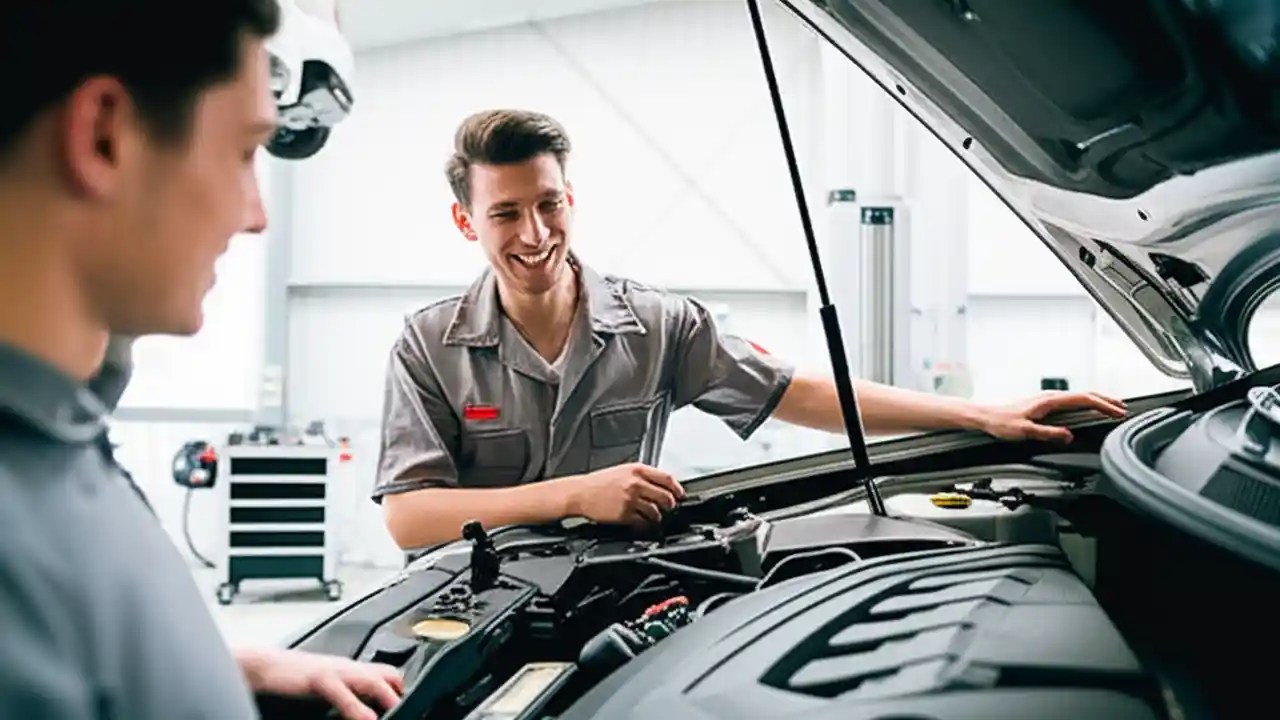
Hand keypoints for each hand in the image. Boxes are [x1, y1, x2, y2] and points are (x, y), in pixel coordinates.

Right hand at [237, 647, 403, 719]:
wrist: (262, 666)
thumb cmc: (292, 679)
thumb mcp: (327, 687)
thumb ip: (348, 697)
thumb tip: (365, 713)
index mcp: (352, 669)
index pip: (389, 675)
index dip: (403, 691)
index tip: (412, 708)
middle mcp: (348, 667)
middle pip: (389, 673)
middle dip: (403, 694)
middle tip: (412, 713)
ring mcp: (334, 670)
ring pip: (372, 679)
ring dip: (389, 698)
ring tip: (399, 714)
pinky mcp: (317, 677)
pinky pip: (342, 692)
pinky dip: (356, 708)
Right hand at [562, 463, 685, 527]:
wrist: (580, 493)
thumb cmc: (599, 483)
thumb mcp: (622, 471)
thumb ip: (642, 476)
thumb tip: (661, 484)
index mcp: (637, 470)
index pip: (667, 478)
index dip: (677, 488)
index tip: (680, 493)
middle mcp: (636, 483)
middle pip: (666, 496)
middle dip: (670, 504)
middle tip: (669, 506)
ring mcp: (631, 499)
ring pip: (656, 511)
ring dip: (657, 515)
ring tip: (653, 515)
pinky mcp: (625, 514)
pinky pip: (643, 521)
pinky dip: (645, 523)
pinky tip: (642, 521)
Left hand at [979, 391, 1126, 443]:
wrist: (985, 416)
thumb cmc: (1001, 423)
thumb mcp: (1024, 431)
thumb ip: (1048, 433)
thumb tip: (1069, 436)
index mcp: (1049, 401)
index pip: (1084, 399)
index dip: (1104, 405)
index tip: (1119, 412)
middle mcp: (1051, 397)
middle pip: (1086, 395)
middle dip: (1107, 400)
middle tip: (1125, 408)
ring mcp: (1048, 399)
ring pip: (1080, 396)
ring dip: (1098, 400)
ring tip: (1114, 407)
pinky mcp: (1045, 404)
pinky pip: (1072, 401)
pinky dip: (1087, 403)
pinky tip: (1090, 409)